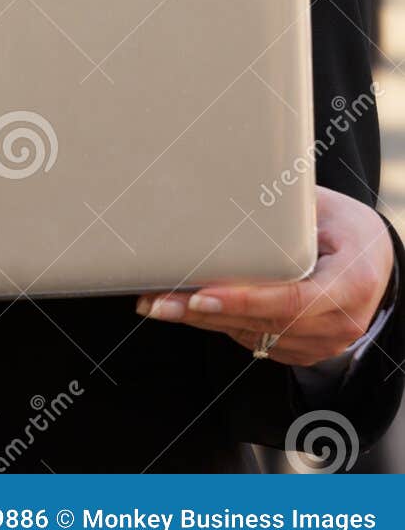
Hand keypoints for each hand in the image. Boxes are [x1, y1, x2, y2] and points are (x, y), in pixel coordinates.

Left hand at [135, 186, 393, 365]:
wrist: (373, 260)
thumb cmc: (345, 226)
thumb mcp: (324, 209)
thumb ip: (285, 209)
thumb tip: (227, 180)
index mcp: (350, 284)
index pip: (291, 300)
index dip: (244, 300)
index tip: (202, 295)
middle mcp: (339, 324)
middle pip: (263, 323)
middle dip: (205, 313)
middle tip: (158, 300)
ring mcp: (322, 343)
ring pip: (253, 336)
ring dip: (202, 321)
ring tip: (156, 301)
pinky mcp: (303, 350)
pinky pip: (256, 341)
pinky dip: (219, 324)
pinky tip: (184, 308)